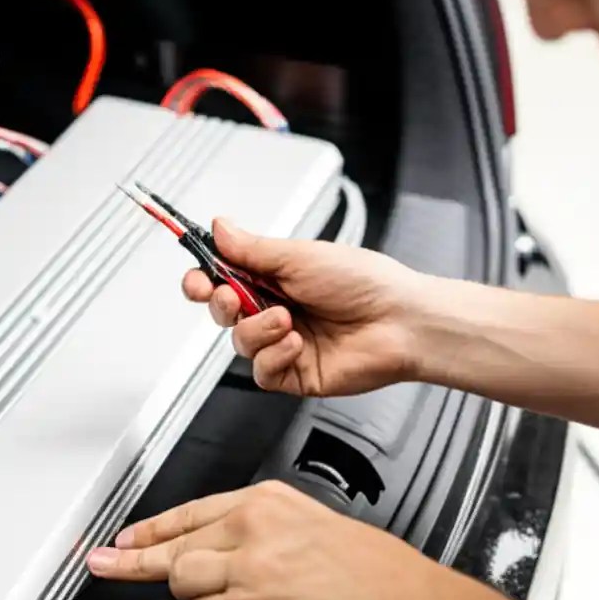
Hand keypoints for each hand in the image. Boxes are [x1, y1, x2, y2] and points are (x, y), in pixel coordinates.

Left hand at [86, 481, 598, 599]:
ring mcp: (245, 574)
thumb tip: (217, 545)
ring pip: (187, 587)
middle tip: (103, 565)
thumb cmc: (370, 570)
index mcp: (265, 501)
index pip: (189, 512)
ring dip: (200, 599)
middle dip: (136, 564)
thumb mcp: (310, 523)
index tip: (121, 539)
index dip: (149, 530)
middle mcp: (250, 531)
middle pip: (173, 551)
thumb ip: (258, 529)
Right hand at [184, 219, 430, 395]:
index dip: (202, 279)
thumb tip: (219, 227)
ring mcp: (284, 342)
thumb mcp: (301, 255)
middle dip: (220, 304)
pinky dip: (273, 356)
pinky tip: (296, 343)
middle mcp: (276, 308)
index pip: (222, 278)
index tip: (197, 278)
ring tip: (286, 320)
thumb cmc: (367, 282)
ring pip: (239, 343)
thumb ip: (252, 248)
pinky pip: (261, 372)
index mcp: (275, 276)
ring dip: (256, 330)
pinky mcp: (294, 372)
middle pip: (222, 311)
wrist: (402, 322)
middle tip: (234, 297)